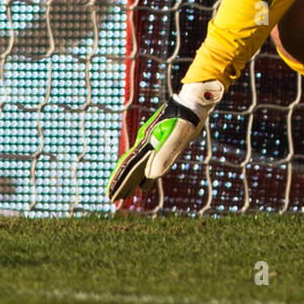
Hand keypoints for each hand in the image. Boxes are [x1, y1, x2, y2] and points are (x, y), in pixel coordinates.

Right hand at [107, 79, 225, 202]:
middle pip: (131, 168)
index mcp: (147, 143)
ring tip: (126, 193)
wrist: (193, 103)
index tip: (110, 195)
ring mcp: (154, 143)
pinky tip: (147, 179)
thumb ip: (166, 154)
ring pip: (139, 166)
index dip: (119, 181)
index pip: (128, 166)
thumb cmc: (186, 119)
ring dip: (132, 180)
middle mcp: (147, 144)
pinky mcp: (163, 143)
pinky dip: (145, 173)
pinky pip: (150, 161)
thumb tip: (152, 175)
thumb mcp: (178, 136)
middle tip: (113, 199)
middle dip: (122, 183)